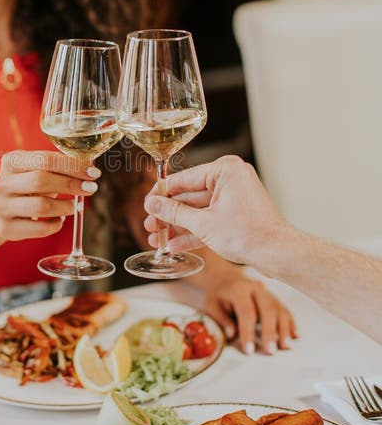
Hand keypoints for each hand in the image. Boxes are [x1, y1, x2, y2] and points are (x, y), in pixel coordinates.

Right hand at [0, 151, 98, 240]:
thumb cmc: (25, 186)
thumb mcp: (33, 170)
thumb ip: (56, 167)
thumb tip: (89, 169)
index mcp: (11, 161)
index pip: (44, 160)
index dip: (72, 166)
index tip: (93, 172)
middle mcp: (2, 183)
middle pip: (41, 180)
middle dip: (71, 184)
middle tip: (90, 188)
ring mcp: (1, 206)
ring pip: (41, 206)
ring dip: (66, 206)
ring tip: (75, 206)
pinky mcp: (6, 228)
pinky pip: (40, 228)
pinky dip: (56, 224)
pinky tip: (60, 218)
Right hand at [143, 155, 288, 269]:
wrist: (277, 254)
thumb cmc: (249, 234)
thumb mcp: (203, 223)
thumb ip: (174, 213)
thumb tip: (153, 205)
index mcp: (225, 170)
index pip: (183, 179)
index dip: (162, 194)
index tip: (146, 205)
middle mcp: (230, 179)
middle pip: (189, 196)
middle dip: (168, 215)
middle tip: (150, 226)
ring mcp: (233, 197)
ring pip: (197, 210)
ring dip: (177, 226)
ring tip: (157, 239)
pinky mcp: (236, 214)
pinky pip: (208, 219)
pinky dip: (193, 232)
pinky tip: (174, 245)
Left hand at [204, 276, 296, 353]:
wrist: (226, 277)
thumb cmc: (218, 295)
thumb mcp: (212, 306)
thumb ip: (222, 320)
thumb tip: (232, 334)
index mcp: (239, 290)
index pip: (247, 312)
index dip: (249, 332)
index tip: (249, 350)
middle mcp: (256, 289)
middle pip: (268, 310)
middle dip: (270, 332)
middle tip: (270, 351)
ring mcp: (268, 292)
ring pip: (280, 310)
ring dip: (285, 329)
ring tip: (286, 346)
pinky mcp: (274, 298)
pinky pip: (285, 310)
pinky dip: (291, 323)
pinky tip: (295, 335)